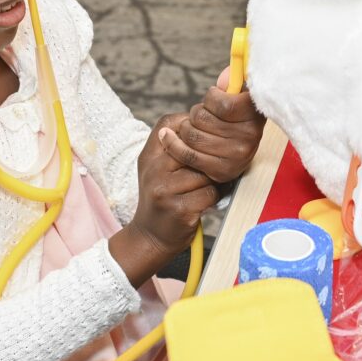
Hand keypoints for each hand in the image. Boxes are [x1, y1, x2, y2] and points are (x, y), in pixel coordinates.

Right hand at [109, 114, 218, 286]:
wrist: (149, 237)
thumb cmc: (161, 200)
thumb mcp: (156, 169)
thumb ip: (173, 147)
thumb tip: (207, 126)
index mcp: (149, 155)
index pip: (170, 123)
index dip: (192, 126)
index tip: (200, 140)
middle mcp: (153, 169)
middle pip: (194, 148)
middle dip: (207, 159)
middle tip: (208, 170)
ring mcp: (164, 189)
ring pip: (205, 172)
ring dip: (211, 182)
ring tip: (202, 189)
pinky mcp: (178, 208)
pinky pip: (209, 193)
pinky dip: (212, 199)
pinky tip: (202, 203)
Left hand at [159, 69, 265, 184]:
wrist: (237, 146)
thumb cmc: (234, 113)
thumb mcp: (237, 93)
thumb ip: (231, 81)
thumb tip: (226, 76)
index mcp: (256, 114)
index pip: (224, 105)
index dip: (211, 98)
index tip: (212, 97)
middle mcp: (250, 137)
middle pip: (202, 119)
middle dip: (196, 114)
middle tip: (200, 115)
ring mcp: (237, 156)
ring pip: (192, 135)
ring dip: (186, 128)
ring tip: (192, 126)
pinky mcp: (222, 172)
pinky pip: (187, 155)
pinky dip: (172, 143)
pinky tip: (166, 136)